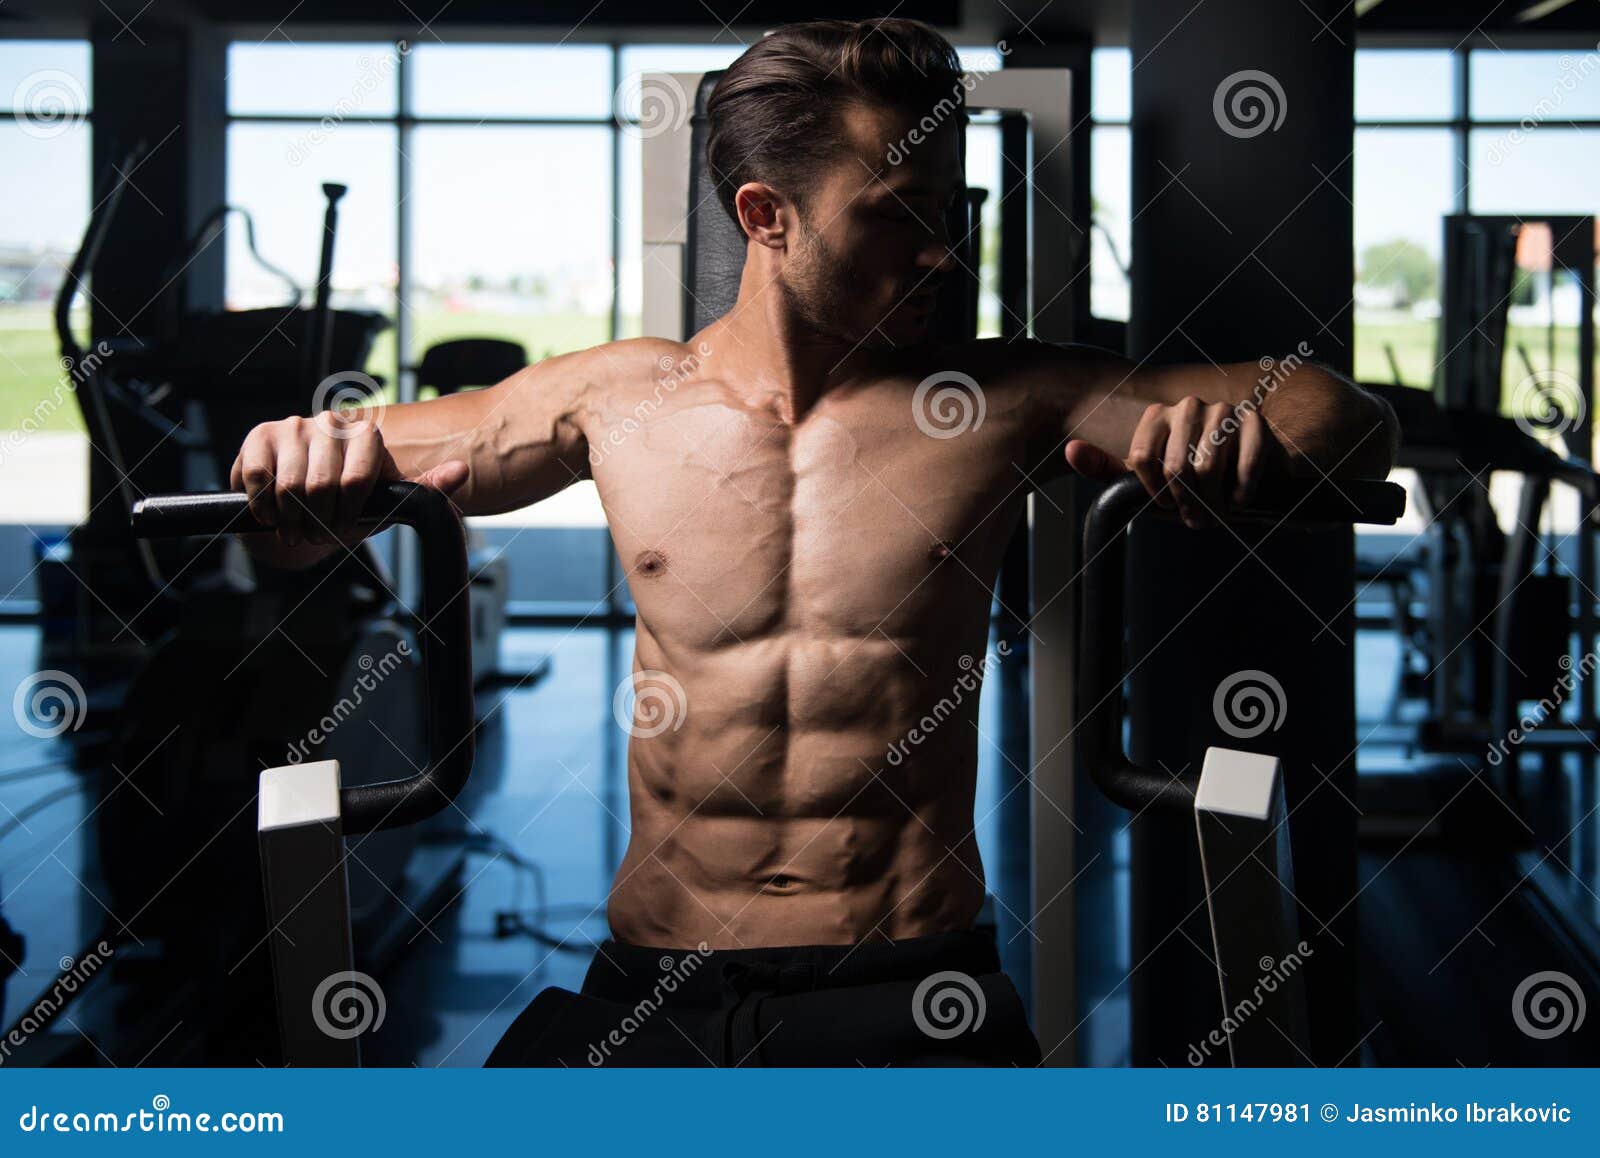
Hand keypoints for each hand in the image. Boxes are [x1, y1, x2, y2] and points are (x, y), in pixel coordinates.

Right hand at [229, 411, 467, 560]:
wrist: (300, 509)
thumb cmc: (350, 506)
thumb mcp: (389, 502)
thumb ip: (426, 488)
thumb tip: (460, 471)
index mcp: (365, 435)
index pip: (357, 482)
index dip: (345, 515)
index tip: (341, 528)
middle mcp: (330, 422)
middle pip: (321, 487)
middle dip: (316, 522)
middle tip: (314, 532)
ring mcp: (294, 425)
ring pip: (289, 485)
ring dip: (290, 520)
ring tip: (295, 528)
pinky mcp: (260, 435)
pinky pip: (259, 478)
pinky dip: (264, 507)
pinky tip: (272, 512)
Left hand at [1064, 397, 1280, 527]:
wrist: (1240, 481)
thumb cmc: (1186, 485)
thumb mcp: (1141, 482)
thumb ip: (1105, 468)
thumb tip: (1070, 449)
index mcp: (1155, 416)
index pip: (1141, 460)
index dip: (1155, 494)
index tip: (1166, 503)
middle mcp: (1187, 406)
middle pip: (1176, 469)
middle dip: (1187, 504)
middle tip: (1196, 518)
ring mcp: (1222, 410)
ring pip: (1207, 470)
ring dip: (1213, 504)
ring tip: (1216, 512)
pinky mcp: (1253, 421)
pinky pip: (1243, 466)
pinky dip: (1240, 493)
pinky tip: (1238, 498)